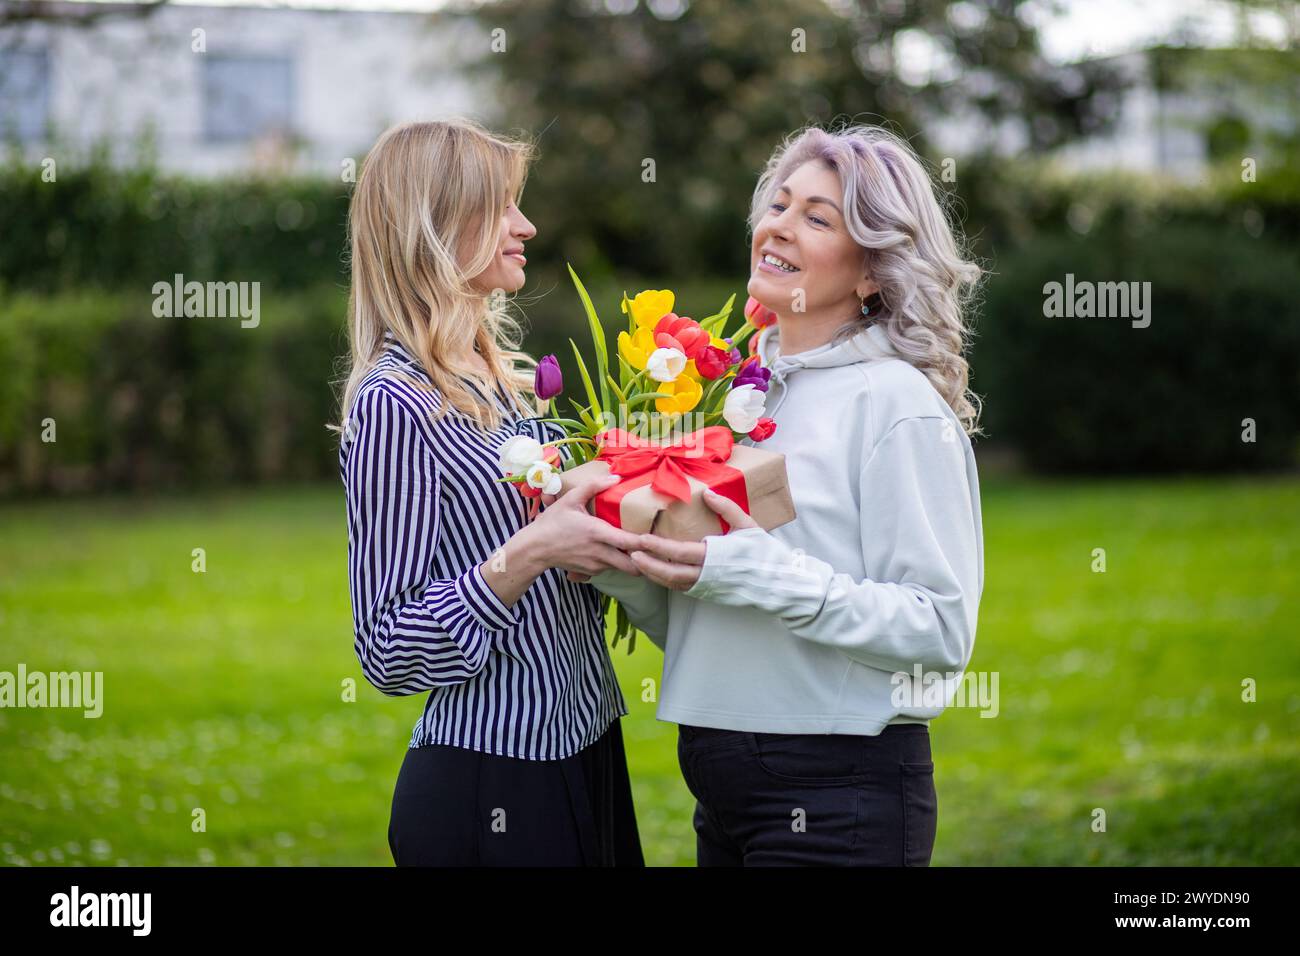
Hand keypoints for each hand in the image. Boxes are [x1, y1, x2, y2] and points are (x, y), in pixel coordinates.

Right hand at [521, 472, 643, 577]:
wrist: (535, 549)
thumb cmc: (553, 523)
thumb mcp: (570, 499)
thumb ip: (593, 486)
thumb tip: (616, 476)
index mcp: (598, 533)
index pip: (630, 543)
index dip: (647, 543)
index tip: (658, 538)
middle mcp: (600, 553)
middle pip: (633, 566)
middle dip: (646, 560)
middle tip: (653, 549)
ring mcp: (596, 565)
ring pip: (623, 569)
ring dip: (632, 561)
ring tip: (638, 550)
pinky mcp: (590, 572)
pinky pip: (610, 569)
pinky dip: (615, 563)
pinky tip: (614, 551)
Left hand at [628, 489, 757, 590]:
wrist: (777, 583)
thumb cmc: (763, 552)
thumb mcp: (747, 525)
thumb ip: (726, 508)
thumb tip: (706, 492)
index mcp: (714, 556)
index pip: (679, 553)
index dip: (658, 547)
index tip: (641, 539)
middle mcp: (707, 575)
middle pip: (669, 573)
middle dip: (647, 564)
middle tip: (630, 553)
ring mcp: (706, 586)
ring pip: (672, 583)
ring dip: (653, 574)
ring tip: (638, 562)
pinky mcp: (707, 592)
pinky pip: (681, 587)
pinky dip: (665, 580)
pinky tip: (657, 571)